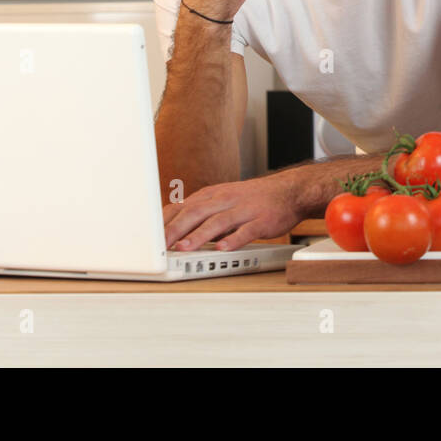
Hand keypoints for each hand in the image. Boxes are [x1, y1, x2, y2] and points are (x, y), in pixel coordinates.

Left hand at [162, 174, 301, 250]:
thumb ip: (200, 212)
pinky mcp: (262, 220)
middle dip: (175, 229)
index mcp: (213, 195)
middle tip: (159, 246)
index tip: (149, 238)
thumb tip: (173, 226)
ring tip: (184, 248)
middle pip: (195, 213)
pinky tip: (223, 248)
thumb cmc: (253, 198)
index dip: (165, 222)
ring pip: (218, 221)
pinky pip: (246, 231)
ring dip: (199, 235)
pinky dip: (234, 239)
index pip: (183, 207)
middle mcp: (225, 200)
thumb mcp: (223, 199)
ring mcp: (244, 210)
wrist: (290, 191)